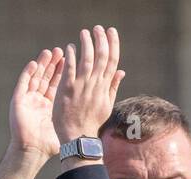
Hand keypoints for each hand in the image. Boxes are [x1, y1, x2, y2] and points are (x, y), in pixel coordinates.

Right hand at [8, 48, 65, 158]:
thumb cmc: (49, 144)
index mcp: (51, 104)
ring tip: (48, 52)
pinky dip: (27, 73)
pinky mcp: (18, 101)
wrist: (33, 152)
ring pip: (35, 77)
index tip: (71, 59)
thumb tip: (94, 112)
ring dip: (41, 65)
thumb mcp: (65, 126)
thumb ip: (76, 116)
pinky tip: (33, 64)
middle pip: (47, 77)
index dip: (63, 71)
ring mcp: (28, 99)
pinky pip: (23, 84)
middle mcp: (39, 99)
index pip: (58, 84)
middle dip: (53, 64)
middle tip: (60, 50)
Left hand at [53, 25, 124, 142]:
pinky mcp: (68, 90)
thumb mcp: (106, 105)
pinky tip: (70, 48)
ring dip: (87, 43)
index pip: (112, 61)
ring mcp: (82, 87)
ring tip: (84, 33)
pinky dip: (71, 56)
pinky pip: (70, 68)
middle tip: (98, 28)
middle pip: (101, 56)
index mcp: (105, 88)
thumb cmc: (92, 123)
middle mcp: (95, 85)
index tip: (112, 31)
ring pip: (87, 59)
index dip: (113, 44)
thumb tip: (122, 71)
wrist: (78, 138)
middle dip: (101, 39)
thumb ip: (113, 86)